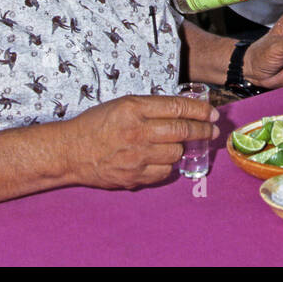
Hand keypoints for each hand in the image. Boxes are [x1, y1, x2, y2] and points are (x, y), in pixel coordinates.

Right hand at [63, 94, 216, 189]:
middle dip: (203, 130)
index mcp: (134, 108)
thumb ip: (151, 107)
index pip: (178, 107)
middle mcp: (137, 132)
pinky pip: (164, 172)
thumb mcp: (122, 105)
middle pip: (183, 131)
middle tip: (211, 130)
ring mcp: (136, 156)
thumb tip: (183, 110)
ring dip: (182, 148)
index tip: (211, 113)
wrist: (70, 151)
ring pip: (176, 153)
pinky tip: (163, 159)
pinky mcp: (134, 176)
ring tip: (180, 144)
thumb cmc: (96, 124)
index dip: (199, 110)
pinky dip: (168, 165)